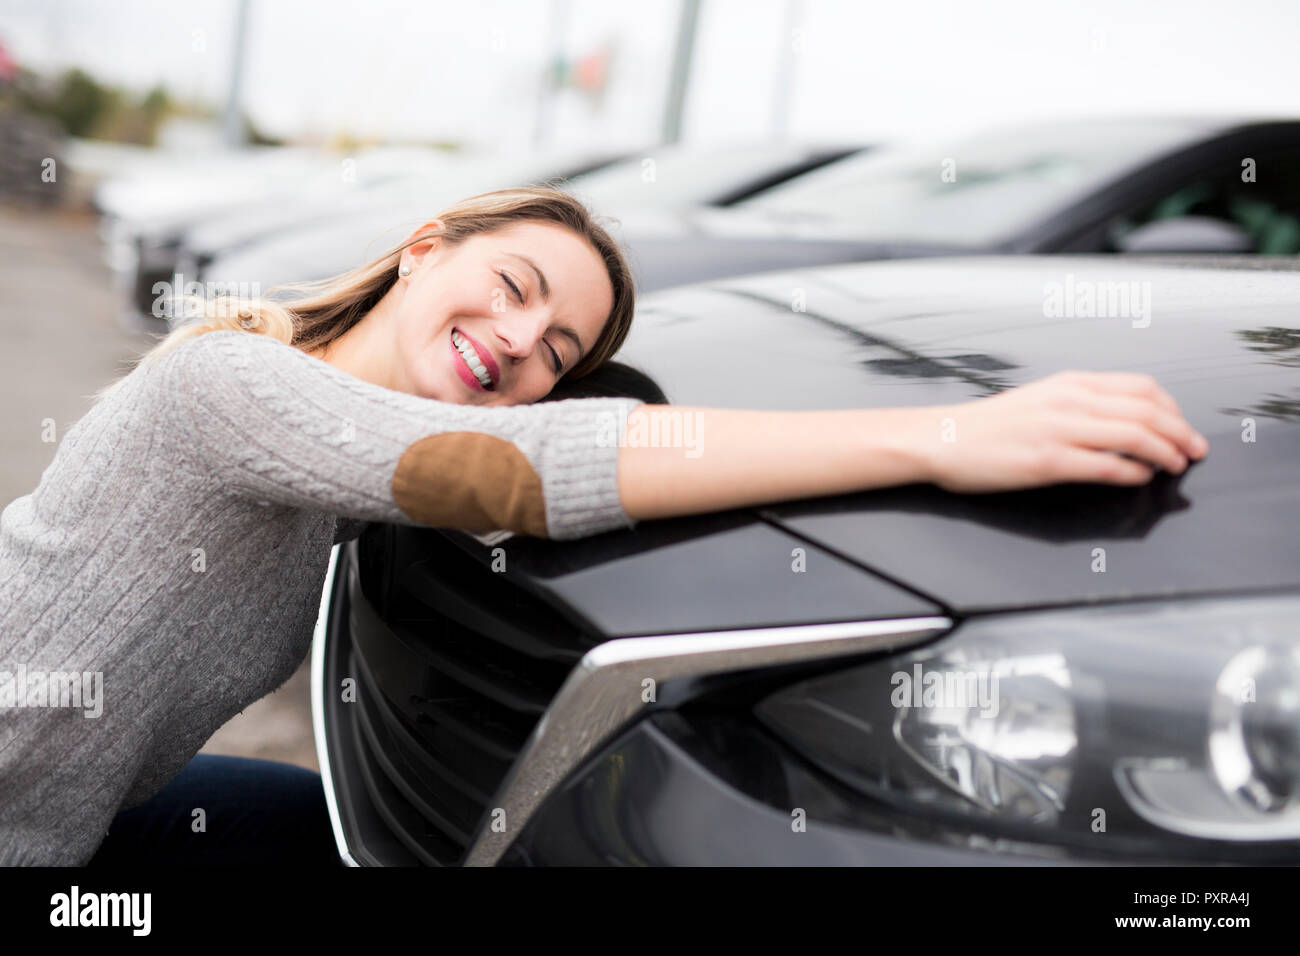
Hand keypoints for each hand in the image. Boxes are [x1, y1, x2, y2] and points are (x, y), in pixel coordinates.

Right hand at [918, 371, 1209, 493]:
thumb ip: (1081, 405)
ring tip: (1176, 465)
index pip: (1142, 387)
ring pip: (1134, 435)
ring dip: (1165, 453)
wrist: (943, 439)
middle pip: (1147, 411)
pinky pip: (1105, 465)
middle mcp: (1069, 401)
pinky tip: (1140, 477)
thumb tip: (1124, 420)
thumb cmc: (987, 426)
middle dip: (1181, 433)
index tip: (1185, 427)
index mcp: (1070, 384)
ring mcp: (1059, 430)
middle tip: (1195, 451)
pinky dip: (1132, 472)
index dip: (1175, 409)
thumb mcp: (1041, 400)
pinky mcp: (1047, 461)